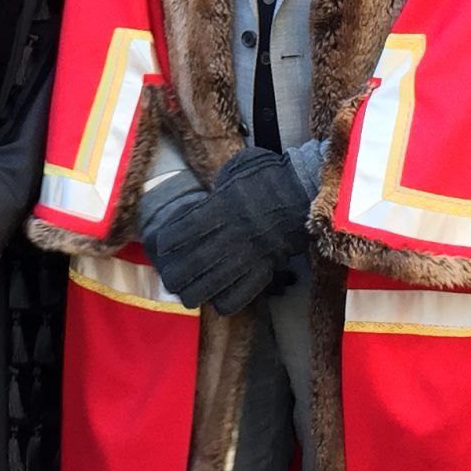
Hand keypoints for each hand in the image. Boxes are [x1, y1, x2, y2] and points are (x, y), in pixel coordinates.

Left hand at [142, 148, 310, 315]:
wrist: (307, 192)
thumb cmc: (269, 176)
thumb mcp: (238, 169)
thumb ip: (218, 186)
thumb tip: (205, 199)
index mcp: (223, 206)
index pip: (185, 231)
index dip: (169, 242)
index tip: (163, 245)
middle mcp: (233, 233)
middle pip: (195, 263)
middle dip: (177, 275)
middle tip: (170, 279)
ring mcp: (250, 254)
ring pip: (215, 284)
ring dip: (196, 293)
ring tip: (188, 295)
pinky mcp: (266, 269)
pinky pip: (242, 294)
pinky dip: (226, 301)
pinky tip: (218, 299)